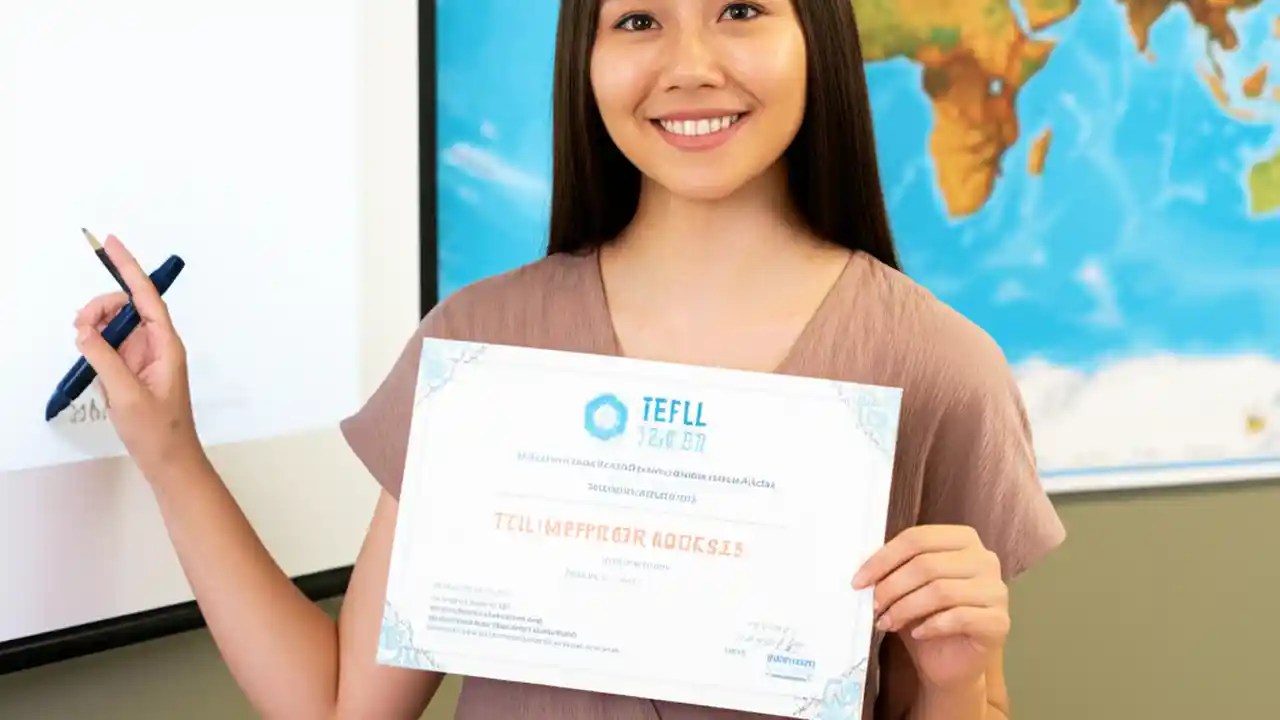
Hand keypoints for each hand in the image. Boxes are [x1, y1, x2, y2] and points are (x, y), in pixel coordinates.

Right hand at [73, 234, 203, 478]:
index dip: (129, 267)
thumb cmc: (157, 431)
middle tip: (80, 331)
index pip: (146, 296)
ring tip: (85, 349)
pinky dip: (96, 349)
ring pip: (114, 326)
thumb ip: (105, 359)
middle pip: (124, 307)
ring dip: (94, 329)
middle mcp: (157, 345)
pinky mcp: (132, 370)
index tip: (111, 243)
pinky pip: (110, 346)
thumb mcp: (126, 395)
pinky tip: (95, 370)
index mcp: (166, 345)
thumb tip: (85, 332)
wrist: (168, 461)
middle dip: (99, 310)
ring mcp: (144, 357)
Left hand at [851, 525, 1007, 691]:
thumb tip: (864, 570)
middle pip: (927, 564)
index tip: (859, 581)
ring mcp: (996, 590)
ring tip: (887, 622)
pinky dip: (931, 625)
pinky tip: (917, 633)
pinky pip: (959, 617)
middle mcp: (985, 559)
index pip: (917, 538)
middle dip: (891, 587)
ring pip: (940, 591)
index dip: (883, 559)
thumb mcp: (905, 587)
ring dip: (905, 608)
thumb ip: (893, 570)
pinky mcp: (999, 621)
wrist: (950, 661)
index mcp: (962, 540)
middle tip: (873, 606)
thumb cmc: (926, 617)